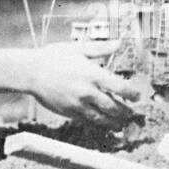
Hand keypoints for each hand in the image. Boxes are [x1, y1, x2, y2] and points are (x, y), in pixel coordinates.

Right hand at [0, 41, 139, 127]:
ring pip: (103, 118)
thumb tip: (119, 43)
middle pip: (114, 107)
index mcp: (93, 74)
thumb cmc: (54, 57)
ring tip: (123, 124)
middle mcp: (88, 92)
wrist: (31, 72)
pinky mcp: (70, 113)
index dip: (132, 94)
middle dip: (126, 112)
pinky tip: (106, 125)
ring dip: (116, 122)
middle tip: (133, 114)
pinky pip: (89, 121)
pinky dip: (100, 124)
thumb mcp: (78, 49)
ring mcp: (79, 104)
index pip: (120, 87)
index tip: (138, 96)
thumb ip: (101, 48)